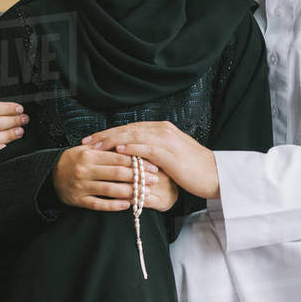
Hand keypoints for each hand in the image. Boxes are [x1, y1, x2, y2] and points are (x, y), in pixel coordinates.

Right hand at [52, 146, 168, 211]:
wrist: (50, 173)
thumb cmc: (76, 159)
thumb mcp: (89, 150)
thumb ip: (109, 149)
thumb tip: (136, 146)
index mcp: (89, 155)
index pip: (118, 158)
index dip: (138, 162)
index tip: (153, 166)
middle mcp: (85, 170)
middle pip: (117, 174)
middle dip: (138, 177)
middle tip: (154, 180)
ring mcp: (81, 186)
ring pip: (110, 190)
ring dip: (130, 192)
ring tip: (145, 193)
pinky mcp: (78, 200)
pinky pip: (99, 204)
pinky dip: (114, 205)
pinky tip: (127, 205)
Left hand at [81, 121, 219, 199]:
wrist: (214, 174)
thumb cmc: (192, 169)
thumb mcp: (170, 156)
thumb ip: (153, 151)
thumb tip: (133, 154)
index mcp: (162, 129)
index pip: (130, 128)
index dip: (109, 133)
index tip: (92, 139)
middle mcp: (162, 130)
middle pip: (127, 129)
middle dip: (104, 135)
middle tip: (86, 142)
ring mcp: (166, 140)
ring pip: (133, 136)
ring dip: (111, 140)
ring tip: (95, 146)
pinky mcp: (169, 152)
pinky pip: (145, 147)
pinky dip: (130, 147)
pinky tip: (117, 150)